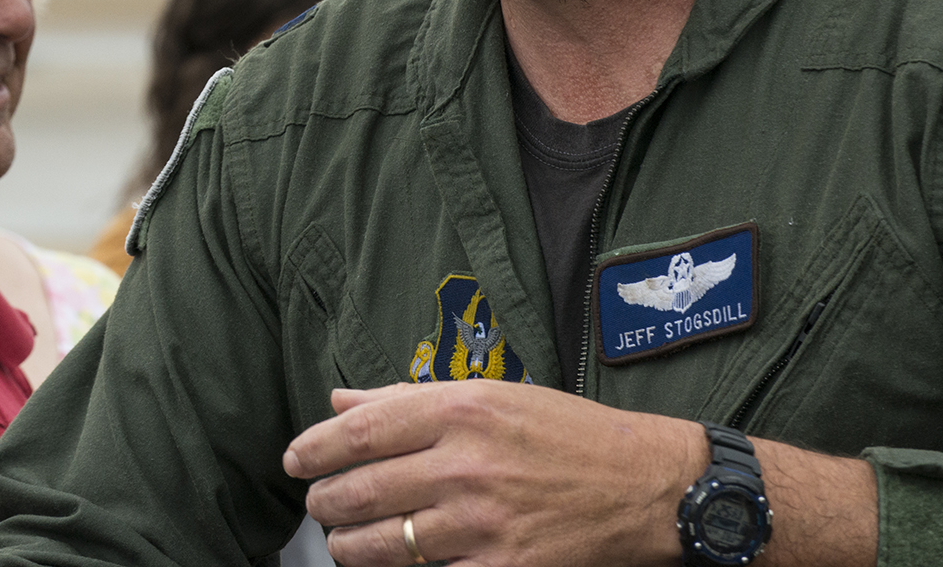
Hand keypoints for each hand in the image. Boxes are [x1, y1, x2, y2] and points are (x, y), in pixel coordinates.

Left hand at [282, 381, 704, 566]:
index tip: (295, 461)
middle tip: (321, 505)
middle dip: (326, 503)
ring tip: (346, 542)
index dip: (314, 449)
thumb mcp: (493, 395)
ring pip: (381, 545)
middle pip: (359, 490)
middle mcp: (465, 463)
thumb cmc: (569, 435)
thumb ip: (408, 399)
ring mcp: (482, 523)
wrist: (647, 487)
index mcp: (461, 409)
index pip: (360, 430)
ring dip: (349, 547)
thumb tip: (340, 400)